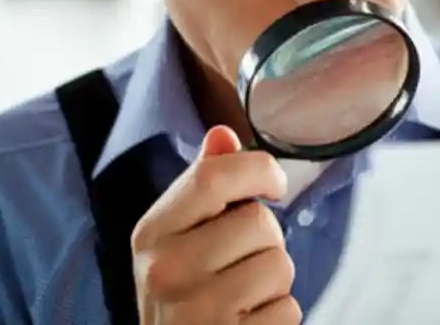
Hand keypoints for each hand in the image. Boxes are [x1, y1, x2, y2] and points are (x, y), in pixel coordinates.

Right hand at [132, 125, 301, 323]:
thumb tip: (223, 134)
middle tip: (240, 263)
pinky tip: (248, 323)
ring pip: (279, 265)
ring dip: (274, 282)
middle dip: (265, 241)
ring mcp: (196, 312)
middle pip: (258, 221)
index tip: (273, 184)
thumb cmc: (185, 295)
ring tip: (243, 297)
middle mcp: (165, 271)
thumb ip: (203, 186)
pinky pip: (288, 310)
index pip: (212, 176)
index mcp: (151, 233)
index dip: (258, 169)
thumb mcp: (179, 239)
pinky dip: (279, 317)